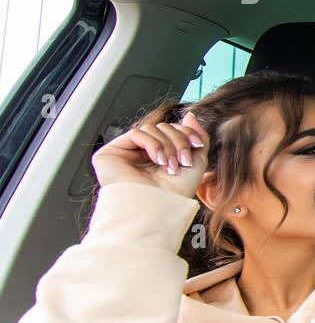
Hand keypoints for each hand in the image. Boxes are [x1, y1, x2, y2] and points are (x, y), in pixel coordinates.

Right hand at [91, 111, 209, 198]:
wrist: (160, 207)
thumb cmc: (177, 191)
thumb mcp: (196, 160)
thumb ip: (196, 136)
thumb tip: (190, 115)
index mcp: (159, 155)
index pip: (172, 130)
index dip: (186, 133)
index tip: (197, 145)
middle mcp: (141, 153)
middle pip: (163, 128)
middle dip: (178, 141)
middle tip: (183, 160)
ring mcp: (125, 153)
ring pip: (152, 129)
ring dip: (167, 145)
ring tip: (170, 165)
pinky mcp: (110, 153)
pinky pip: (137, 133)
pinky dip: (152, 144)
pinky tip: (157, 160)